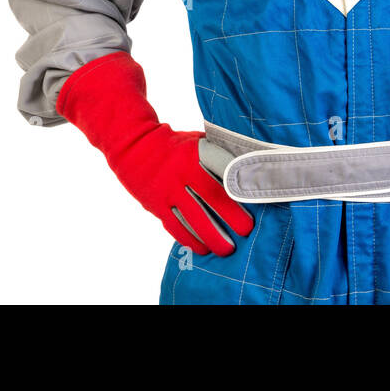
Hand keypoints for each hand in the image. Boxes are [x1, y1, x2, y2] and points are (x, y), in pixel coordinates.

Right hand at [55, 50, 253, 254]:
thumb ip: (216, 154)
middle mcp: (182, 172)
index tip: (257, 198)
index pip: (224, 169)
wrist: (132, 145)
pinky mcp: (156, 205)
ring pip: (193, 218)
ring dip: (212, 236)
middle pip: (212, 198)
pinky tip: (203, 249)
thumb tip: (247, 166)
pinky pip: (175, 226)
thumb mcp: (195, 141)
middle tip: (247, 230)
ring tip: (227, 250)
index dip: (240, 185)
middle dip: (232, 216)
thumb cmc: (173, 144)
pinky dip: (190, 240)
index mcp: (196, 153)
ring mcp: (167, 190)